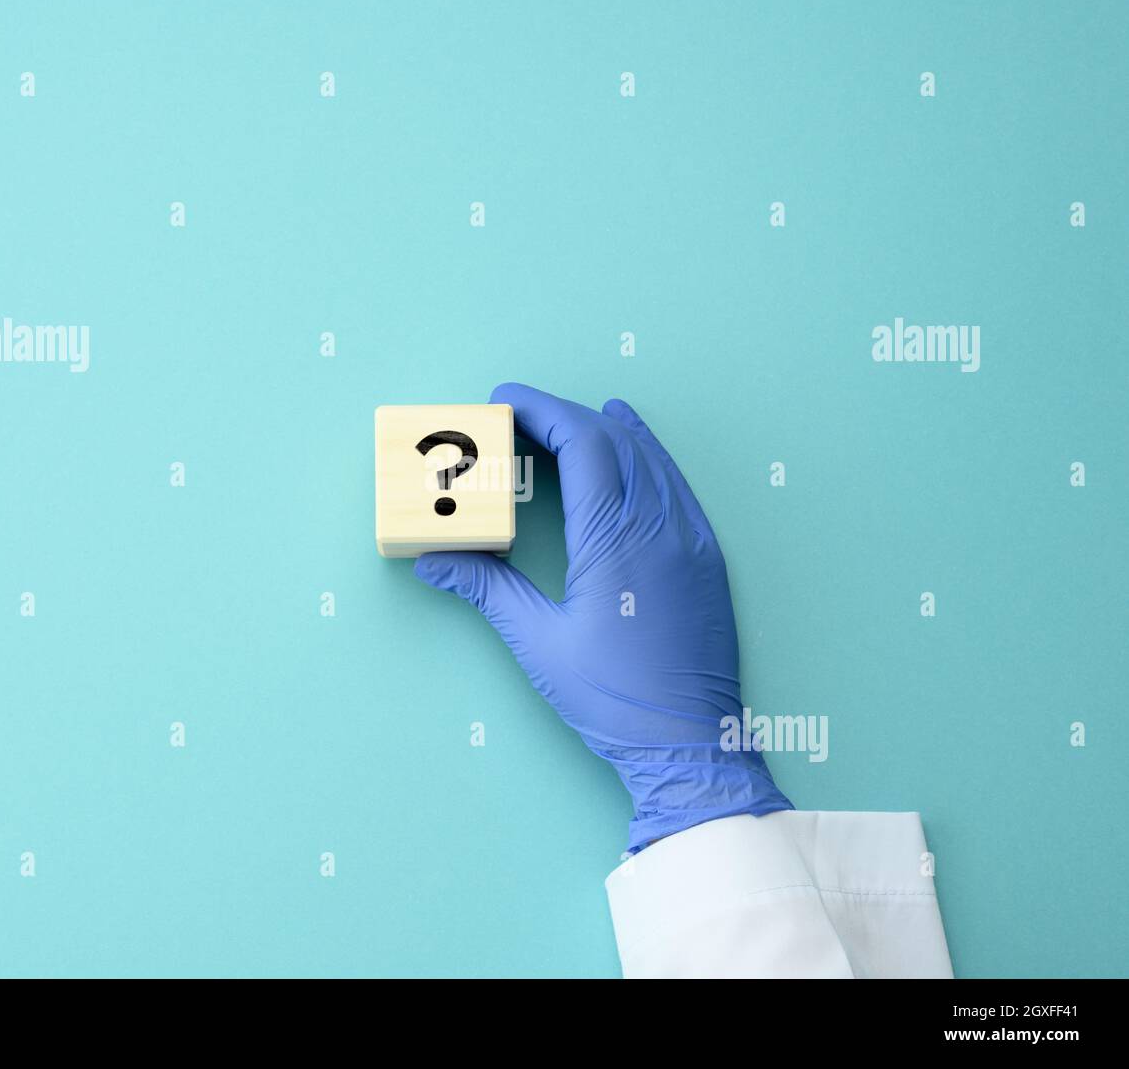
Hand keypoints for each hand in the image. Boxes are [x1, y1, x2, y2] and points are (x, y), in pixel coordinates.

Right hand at [415, 383, 791, 850]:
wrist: (690, 744)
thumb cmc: (613, 698)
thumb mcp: (539, 643)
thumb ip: (487, 589)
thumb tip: (433, 559)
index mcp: (615, 540)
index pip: (581, 443)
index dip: (541, 409)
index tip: (502, 399)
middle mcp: (660, 526)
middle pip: (614, 439)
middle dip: (564, 414)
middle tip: (520, 416)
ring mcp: (691, 539)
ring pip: (650, 456)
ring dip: (607, 428)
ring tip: (569, 417)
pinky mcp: (708, 557)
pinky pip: (676, 483)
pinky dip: (646, 455)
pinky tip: (634, 450)